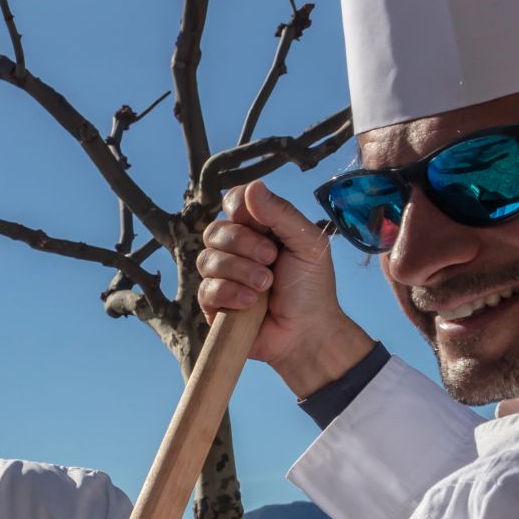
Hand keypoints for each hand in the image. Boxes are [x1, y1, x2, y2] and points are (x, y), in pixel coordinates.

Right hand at [204, 180, 376, 398]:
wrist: (308, 332)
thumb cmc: (312, 288)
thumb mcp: (307, 243)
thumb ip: (281, 213)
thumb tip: (253, 186)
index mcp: (260, 229)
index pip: (233, 202)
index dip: (237, 206)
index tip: (254, 219)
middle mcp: (237, 250)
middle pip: (216, 230)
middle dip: (244, 245)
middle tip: (272, 259)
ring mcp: (223, 276)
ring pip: (207, 259)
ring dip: (240, 271)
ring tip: (265, 286)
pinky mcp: (214, 304)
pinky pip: (206, 289)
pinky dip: (230, 294)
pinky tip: (250, 303)